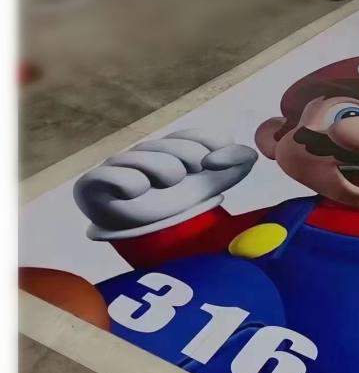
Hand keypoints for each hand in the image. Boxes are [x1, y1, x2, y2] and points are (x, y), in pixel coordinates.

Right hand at [73, 129, 257, 232]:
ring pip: (145, 157)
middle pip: (171, 145)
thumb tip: (250, 153)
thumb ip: (235, 165)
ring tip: (164, 183)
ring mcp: (119, 166)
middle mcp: (146, 152)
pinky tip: (137, 190)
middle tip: (186, 174)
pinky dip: (128, 182)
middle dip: (186, 157)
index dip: (208, 143)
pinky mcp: (93, 184)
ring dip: (162, 170)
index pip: (194, 135)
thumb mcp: (212, 183)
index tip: (216, 163)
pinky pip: (111, 175)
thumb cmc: (179, 203)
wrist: (145, 236)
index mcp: (174, 148)